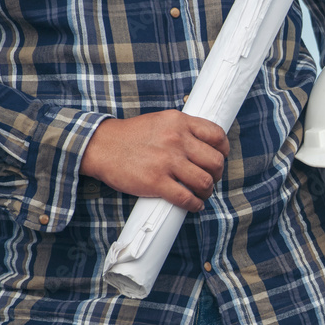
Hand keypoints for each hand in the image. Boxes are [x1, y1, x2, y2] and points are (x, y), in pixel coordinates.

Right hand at [80, 110, 229, 211]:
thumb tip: (207, 144)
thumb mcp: (161, 121)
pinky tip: (193, 204)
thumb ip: (184, 129)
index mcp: (179, 122)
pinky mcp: (156, 181)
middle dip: (217, 174)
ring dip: (207, 191)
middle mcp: (177, 140)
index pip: (217, 135)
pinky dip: (194, 204)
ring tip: (201, 193)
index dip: (223, 150)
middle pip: (215, 162)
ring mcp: (167, 161)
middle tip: (210, 179)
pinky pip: (186, 198)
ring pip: (204, 181)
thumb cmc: (132, 135)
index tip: (219, 158)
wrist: (101, 146)